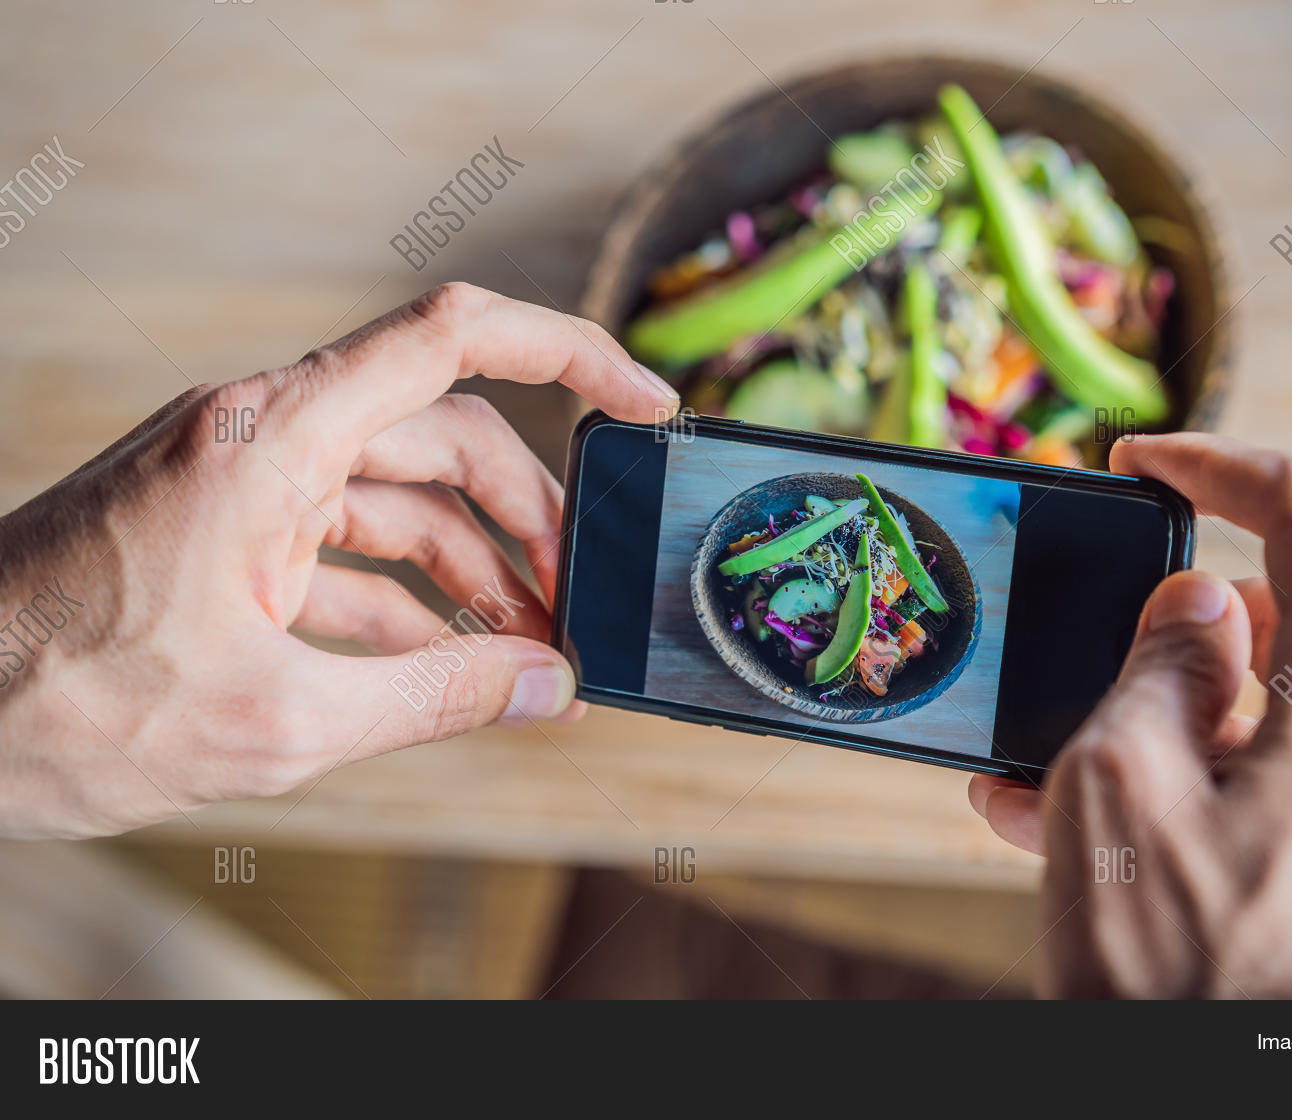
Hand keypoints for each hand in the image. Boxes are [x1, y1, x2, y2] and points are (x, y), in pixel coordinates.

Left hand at [0, 283, 678, 838]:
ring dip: (474, 566)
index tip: (643, 403)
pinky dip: (409, 598)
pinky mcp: (228, 531)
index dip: (567, 354)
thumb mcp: (278, 721)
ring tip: (530, 648)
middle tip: (578, 599)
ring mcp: (244, 482)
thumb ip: (434, 696)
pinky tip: (454, 660)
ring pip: (401, 495)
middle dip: (527, 516)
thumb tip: (545, 688)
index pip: (451, 339)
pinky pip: (348, 545)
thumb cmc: (61, 703)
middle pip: (444, 436)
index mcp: (274, 440)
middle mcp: (263, 436)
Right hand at [969, 434, 1291, 996]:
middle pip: (1288, 624)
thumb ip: (1158, 663)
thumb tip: (1199, 601)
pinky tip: (1086, 831)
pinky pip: (1279, 793)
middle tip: (1067, 664)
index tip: (1142, 460)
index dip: (1219, 460)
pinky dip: (1191, 789)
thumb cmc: (1172, 975)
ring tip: (1038, 778)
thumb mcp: (1119, 783)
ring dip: (1158, 727)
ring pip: (1270, 719)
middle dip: (1162, 638)